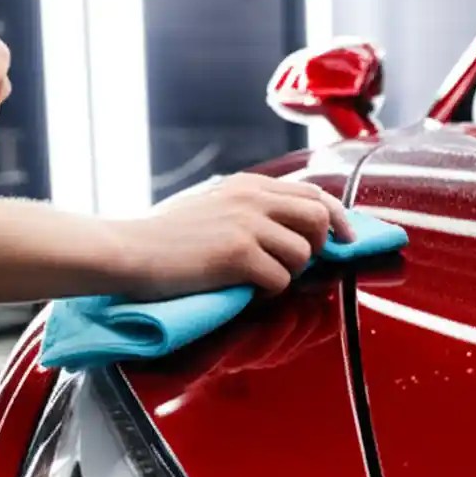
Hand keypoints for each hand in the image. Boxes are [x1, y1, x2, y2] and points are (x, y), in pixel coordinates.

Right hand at [115, 173, 355, 300]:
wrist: (130, 251)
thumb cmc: (165, 236)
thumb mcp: (213, 204)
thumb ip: (251, 208)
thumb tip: (292, 227)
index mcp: (249, 185)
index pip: (313, 192)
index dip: (337, 217)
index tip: (346, 238)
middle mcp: (253, 198)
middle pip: (319, 216)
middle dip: (318, 246)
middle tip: (298, 265)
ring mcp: (247, 224)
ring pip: (303, 253)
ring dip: (289, 273)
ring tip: (260, 278)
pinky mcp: (238, 253)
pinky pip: (281, 279)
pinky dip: (270, 291)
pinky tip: (247, 289)